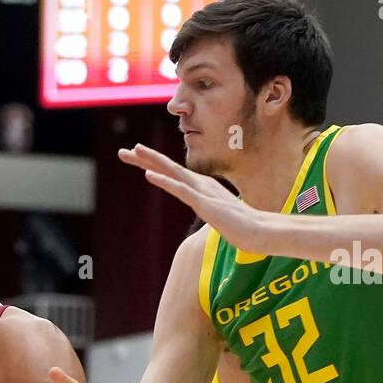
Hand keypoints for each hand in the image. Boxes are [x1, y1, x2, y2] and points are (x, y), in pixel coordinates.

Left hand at [118, 145, 269, 253]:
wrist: (259, 231)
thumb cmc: (241, 225)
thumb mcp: (218, 213)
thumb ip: (209, 208)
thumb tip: (206, 210)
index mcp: (202, 187)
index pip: (172, 173)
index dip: (152, 164)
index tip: (134, 157)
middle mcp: (200, 184)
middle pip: (167, 168)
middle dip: (144, 158)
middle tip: (123, 151)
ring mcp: (202, 192)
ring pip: (172, 172)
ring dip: (152, 161)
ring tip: (134, 151)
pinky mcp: (204, 203)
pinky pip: (180, 190)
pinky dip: (164, 181)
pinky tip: (149, 175)